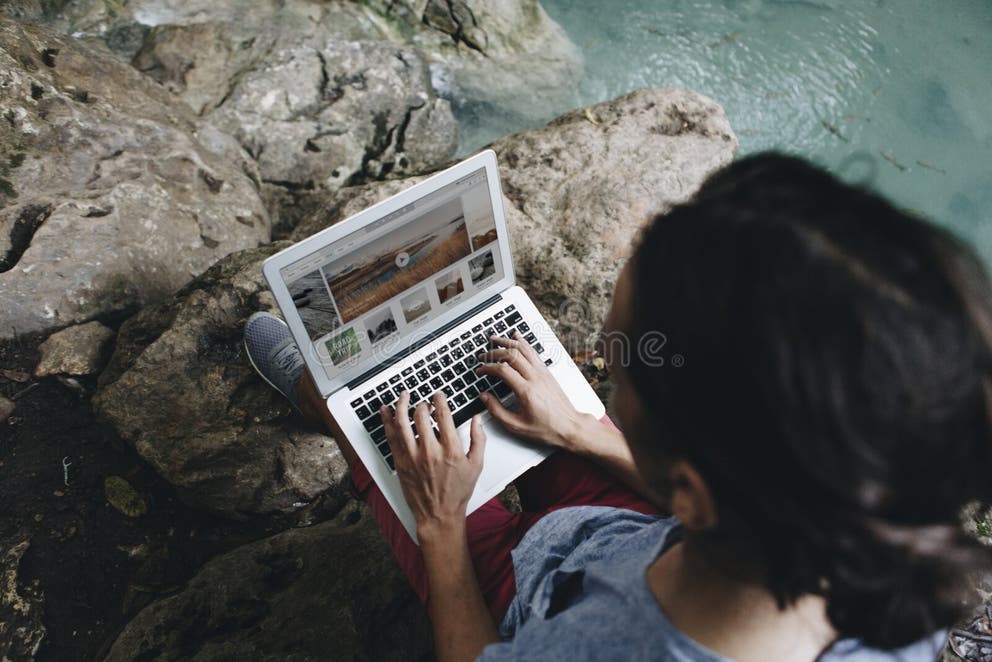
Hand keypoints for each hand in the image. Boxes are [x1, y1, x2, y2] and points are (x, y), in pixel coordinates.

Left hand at [380, 391, 486, 536]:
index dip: (440, 399)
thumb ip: (478, 440)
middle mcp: (430, 451)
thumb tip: (477, 420)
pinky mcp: (401, 463)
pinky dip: (387, 421)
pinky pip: (391, 437)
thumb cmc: (456, 493)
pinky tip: (385, 411)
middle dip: (422, 403)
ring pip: (402, 423)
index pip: (443, 415)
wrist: (438, 515)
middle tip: (424, 401)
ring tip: (403, 395)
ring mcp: (412, 457)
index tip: (438, 395)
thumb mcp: (476, 466)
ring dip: (401, 405)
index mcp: (450, 450)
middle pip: (421, 415)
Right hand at [476, 332, 586, 450]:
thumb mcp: (516, 426)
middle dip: (494, 352)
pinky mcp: (547, 373)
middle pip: (512, 355)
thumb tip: (485, 397)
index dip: (487, 367)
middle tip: (483, 356)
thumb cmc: (547, 428)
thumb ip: (497, 411)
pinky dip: (523, 343)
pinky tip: (518, 338)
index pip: (502, 370)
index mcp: (526, 391)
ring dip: (508, 342)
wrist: (569, 427)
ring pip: (524, 349)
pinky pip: (533, 352)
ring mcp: (543, 373)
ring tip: (496, 339)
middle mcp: (535, 378)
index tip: (480, 370)